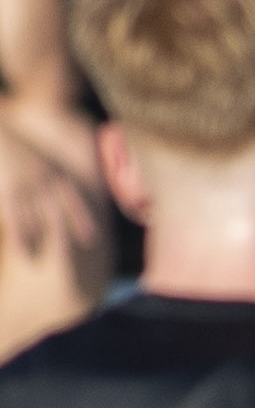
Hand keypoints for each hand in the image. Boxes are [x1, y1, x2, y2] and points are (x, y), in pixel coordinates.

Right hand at [0, 119, 99, 285]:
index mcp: (55, 173)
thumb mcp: (39, 156)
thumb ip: (48, 172)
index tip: (91, 240)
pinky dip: (21, 239)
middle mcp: (45, 182)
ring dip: (39, 244)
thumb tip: (54, 186)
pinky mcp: (9, 192)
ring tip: (40, 264)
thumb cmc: (14, 143)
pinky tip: (25, 255)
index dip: (81, 221)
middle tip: (71, 261)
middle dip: (64, 239)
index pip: (73, 200)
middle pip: (58, 216)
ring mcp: (27, 188)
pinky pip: (16, 220)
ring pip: (36, 222)